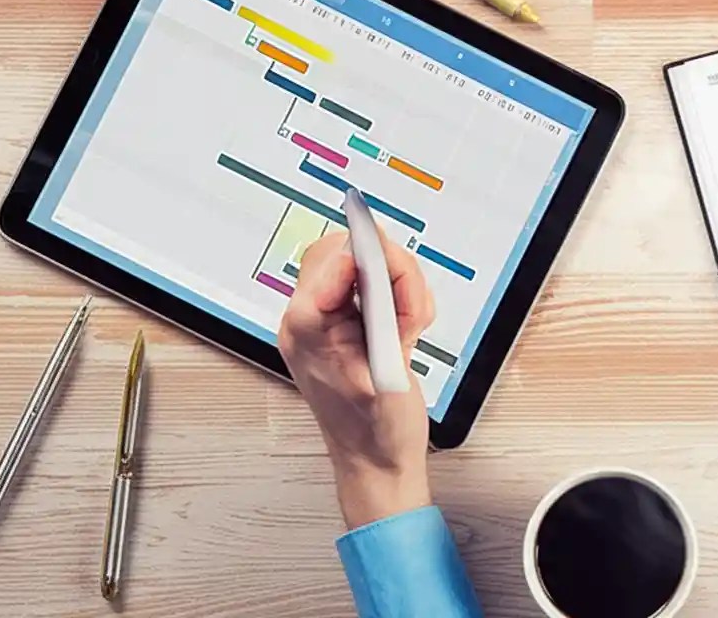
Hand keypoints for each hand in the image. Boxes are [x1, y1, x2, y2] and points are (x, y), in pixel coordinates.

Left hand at [278, 231, 435, 528]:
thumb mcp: (385, 377)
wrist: (378, 463)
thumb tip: (369, 263)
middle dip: (391, 271)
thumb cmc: (375, 434)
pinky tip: (407, 332)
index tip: (392, 257)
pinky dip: (404, 299)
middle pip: (346, 253)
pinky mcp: (351, 322)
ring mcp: (330, 319)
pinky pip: (378, 286)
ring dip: (402, 288)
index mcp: (306, 329)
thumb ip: (381, 318)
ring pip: (366, 265)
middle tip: (411, 309)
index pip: (330, 262)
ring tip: (410, 329)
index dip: (367, 256)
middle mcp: (311, 319)